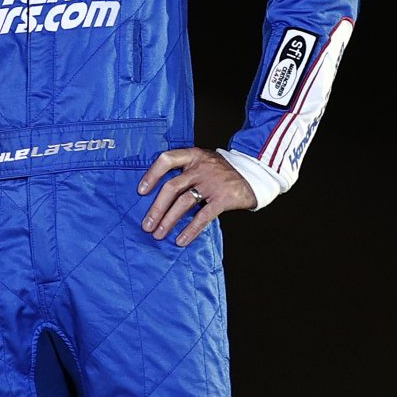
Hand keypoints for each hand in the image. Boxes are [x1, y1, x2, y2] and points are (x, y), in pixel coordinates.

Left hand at [138, 148, 254, 246]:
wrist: (254, 174)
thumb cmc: (220, 172)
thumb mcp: (203, 162)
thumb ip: (184, 171)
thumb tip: (156, 195)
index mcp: (193, 156)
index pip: (167, 159)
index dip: (151, 175)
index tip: (141, 191)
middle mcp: (201, 167)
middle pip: (172, 187)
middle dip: (156, 208)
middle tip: (146, 225)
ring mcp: (213, 182)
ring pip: (184, 203)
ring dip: (168, 221)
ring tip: (158, 234)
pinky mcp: (224, 198)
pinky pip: (203, 216)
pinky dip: (190, 230)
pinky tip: (181, 240)